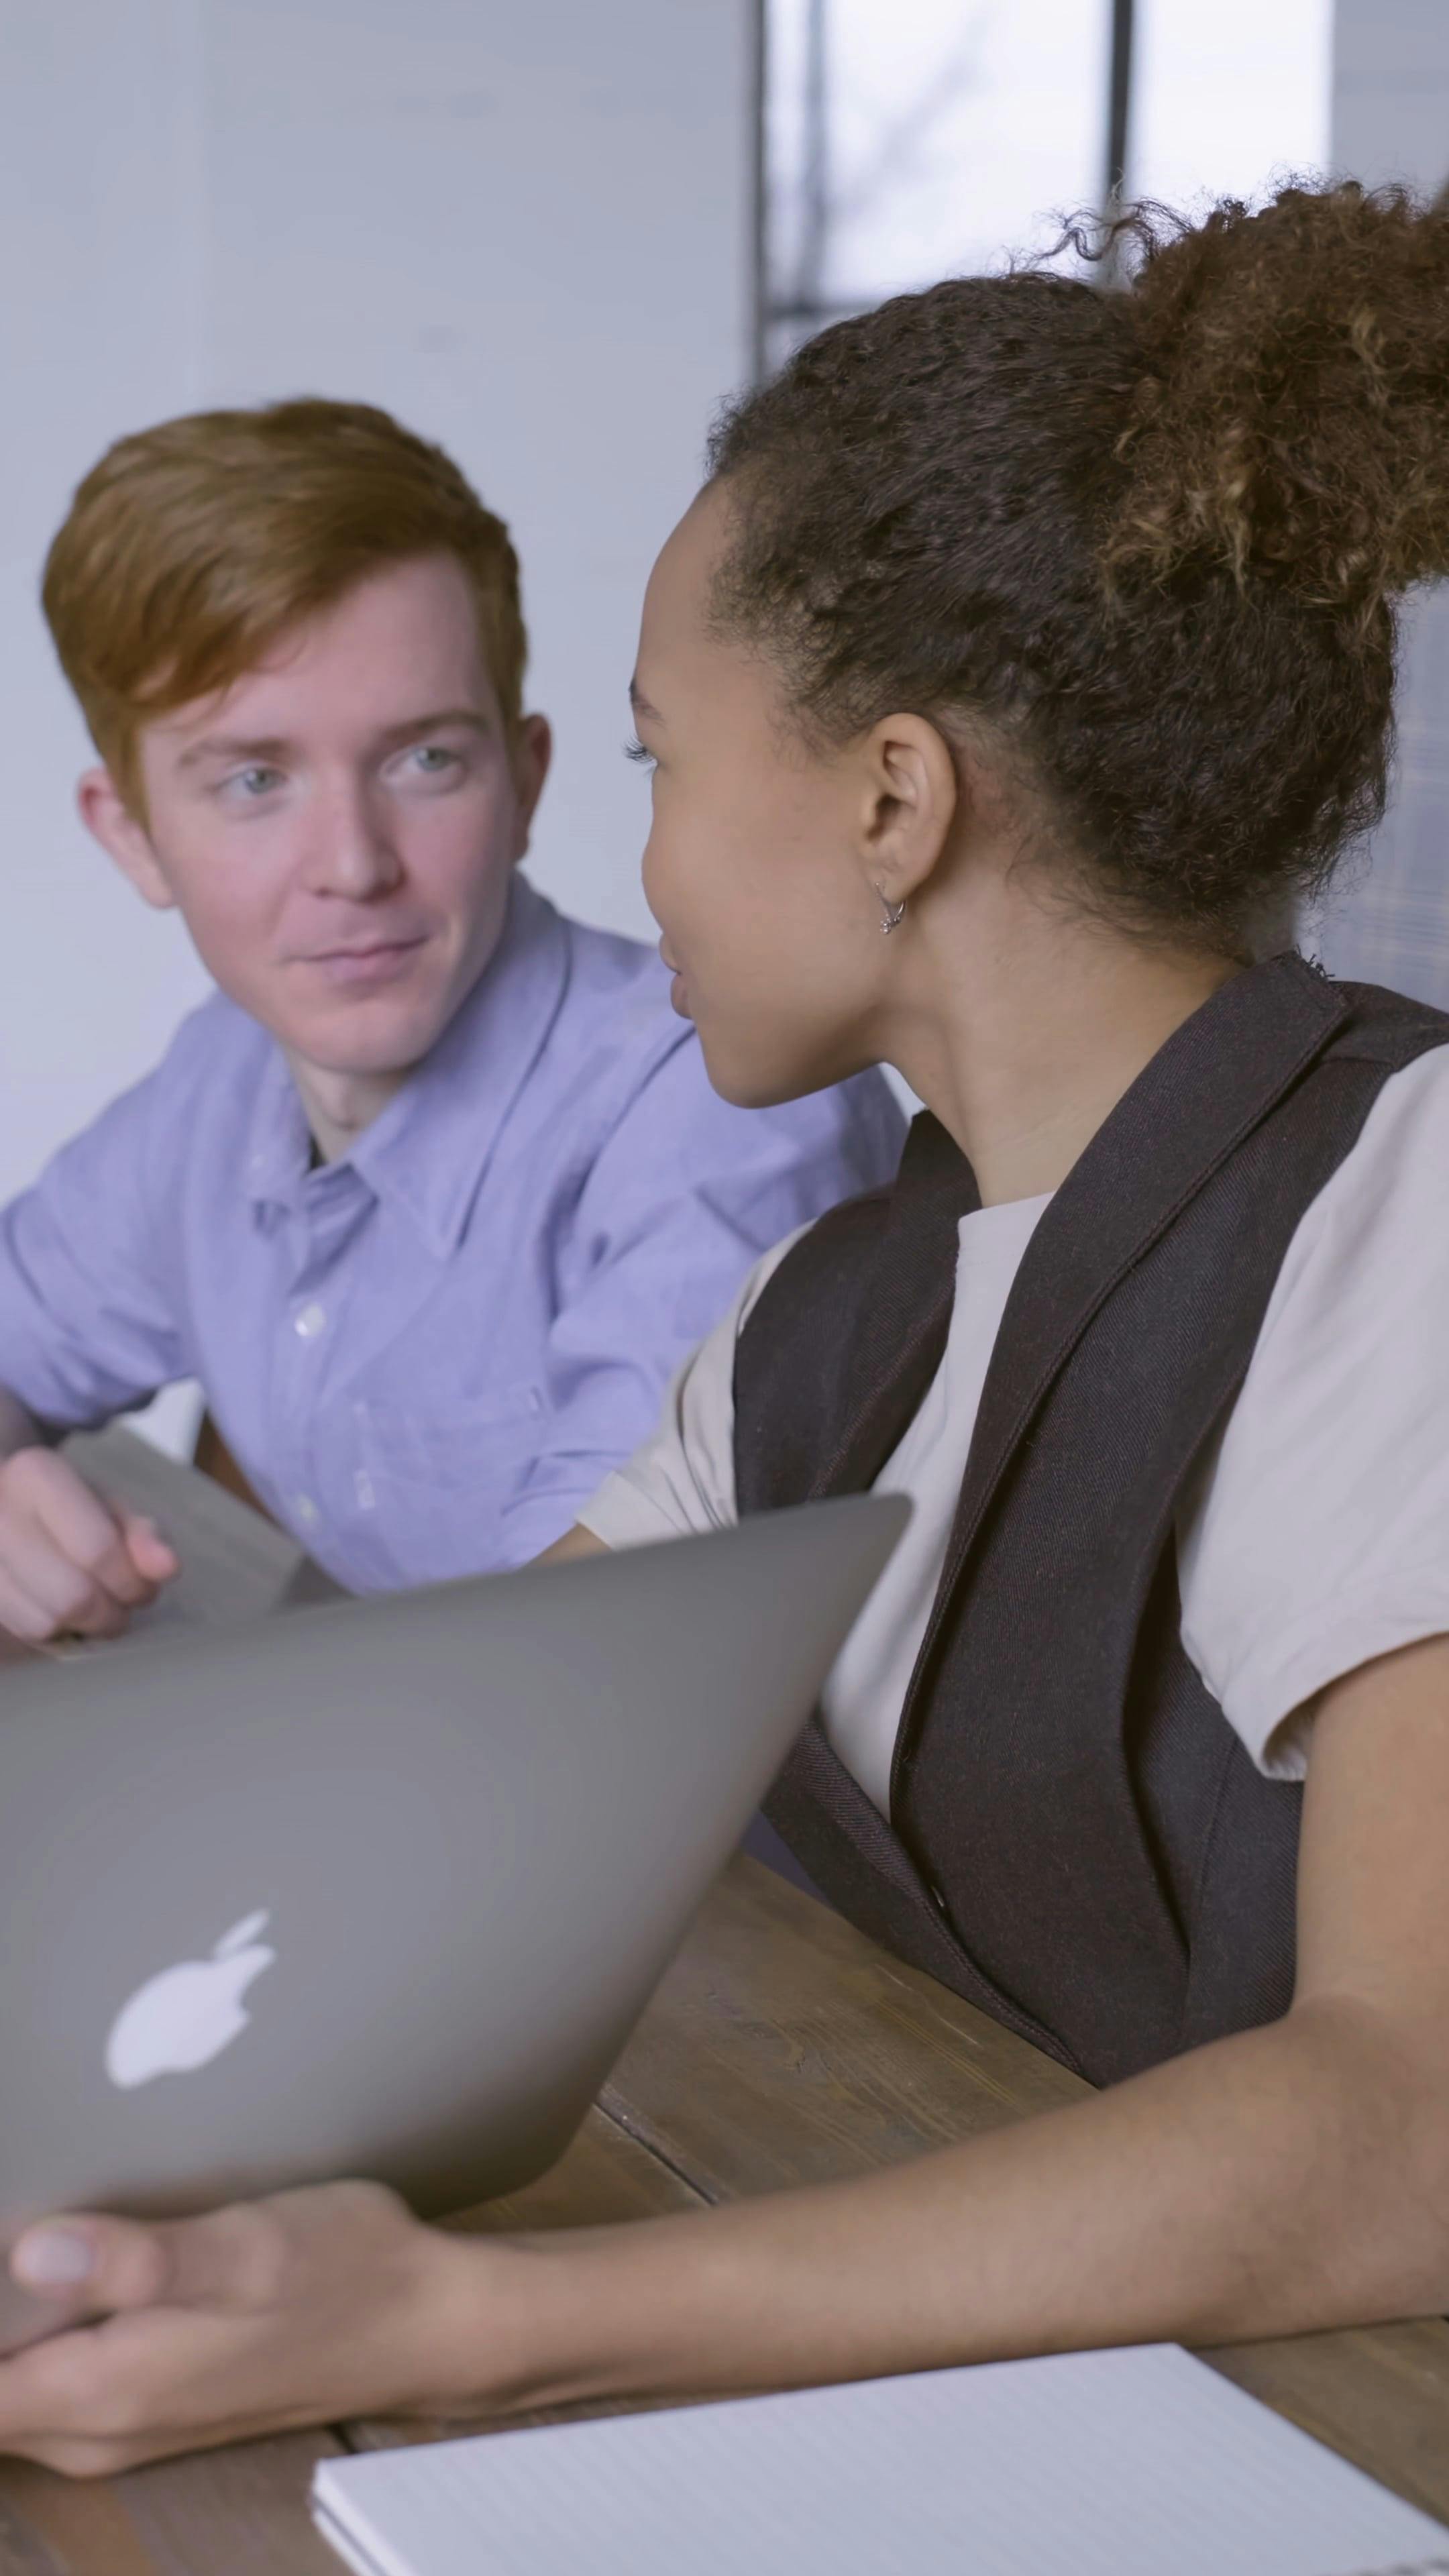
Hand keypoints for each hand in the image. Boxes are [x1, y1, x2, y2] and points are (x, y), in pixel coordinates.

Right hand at [0, 1448, 178, 1642]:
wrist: (6, 1501)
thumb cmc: (70, 1505)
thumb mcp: (111, 1506)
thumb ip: (143, 1535)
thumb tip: (168, 1568)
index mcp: (36, 1475)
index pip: (97, 1549)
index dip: (131, 1582)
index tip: (143, 1588)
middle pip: (71, 1596)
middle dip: (110, 1613)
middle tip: (122, 1606)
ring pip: (45, 1622)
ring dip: (83, 1627)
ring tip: (95, 1608)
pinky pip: (26, 1631)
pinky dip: (56, 1631)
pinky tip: (65, 1611)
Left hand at [0, 2184, 507, 2474]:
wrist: (424, 2323)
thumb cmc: (344, 2279)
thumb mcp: (246, 2251)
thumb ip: (136, 2260)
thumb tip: (32, 2251)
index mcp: (102, 2395)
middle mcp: (94, 2428)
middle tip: (13, 2208)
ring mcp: (119, 2420)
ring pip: (10, 2383)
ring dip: (10, 2313)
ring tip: (33, 2222)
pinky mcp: (145, 2396)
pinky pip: (48, 2373)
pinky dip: (39, 2326)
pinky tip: (67, 2256)